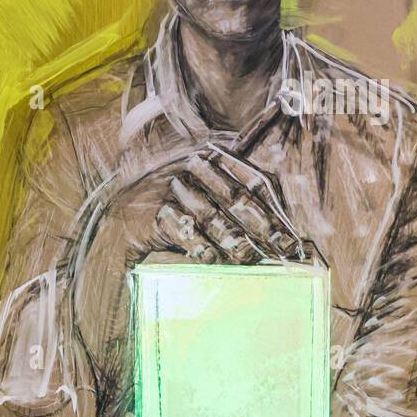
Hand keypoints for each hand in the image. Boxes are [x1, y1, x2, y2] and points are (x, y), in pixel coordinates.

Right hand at [153, 147, 306, 263]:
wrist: (125, 205)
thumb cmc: (174, 198)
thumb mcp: (204, 184)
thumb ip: (238, 192)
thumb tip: (278, 226)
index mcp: (212, 155)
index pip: (252, 182)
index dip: (274, 211)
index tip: (290, 237)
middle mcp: (191, 167)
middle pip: (235, 199)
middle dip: (261, 228)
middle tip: (280, 250)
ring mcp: (171, 189)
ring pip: (211, 217)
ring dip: (234, 241)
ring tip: (251, 258)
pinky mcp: (153, 212)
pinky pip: (184, 232)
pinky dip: (202, 248)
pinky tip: (216, 260)